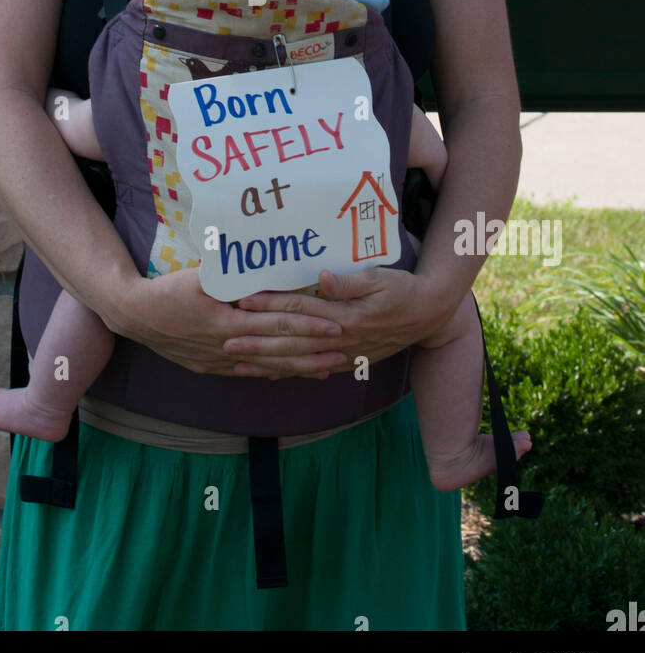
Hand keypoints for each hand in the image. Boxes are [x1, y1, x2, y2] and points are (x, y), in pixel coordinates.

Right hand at [118, 266, 346, 378]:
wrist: (136, 316)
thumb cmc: (169, 290)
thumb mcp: (202, 276)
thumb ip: (235, 276)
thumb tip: (267, 270)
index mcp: (228, 321)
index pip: (277, 325)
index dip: (308, 326)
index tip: (335, 325)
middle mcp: (227, 346)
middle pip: (279, 350)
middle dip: (314, 351)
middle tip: (345, 350)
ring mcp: (220, 361)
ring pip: (268, 366)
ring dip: (300, 368)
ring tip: (328, 368)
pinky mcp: (212, 366)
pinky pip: (250, 372)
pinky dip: (273, 373)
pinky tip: (290, 375)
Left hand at [225, 266, 452, 377]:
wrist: (428, 315)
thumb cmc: (402, 289)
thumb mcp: (380, 278)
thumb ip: (351, 282)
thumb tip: (325, 279)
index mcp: (345, 316)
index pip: (299, 308)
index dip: (270, 305)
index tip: (242, 302)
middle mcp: (339, 339)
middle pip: (291, 340)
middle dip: (256, 342)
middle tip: (225, 342)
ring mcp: (343, 354)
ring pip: (297, 360)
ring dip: (266, 362)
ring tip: (237, 365)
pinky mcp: (346, 361)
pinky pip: (311, 369)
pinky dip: (289, 372)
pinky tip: (268, 374)